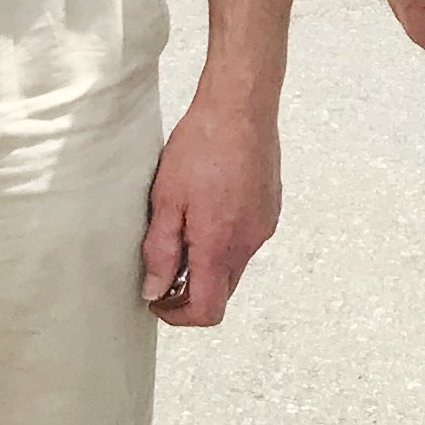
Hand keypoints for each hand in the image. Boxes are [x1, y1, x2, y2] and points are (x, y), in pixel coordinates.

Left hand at [143, 90, 281, 324]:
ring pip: (234, 264)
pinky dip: (225, 238)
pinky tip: (207, 206)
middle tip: (163, 266)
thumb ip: (160, 251)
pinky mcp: (270, 209)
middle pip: (222, 291)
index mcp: (220, 245)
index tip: (158, 301)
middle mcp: (248, 242)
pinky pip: (246, 239)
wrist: (241, 108)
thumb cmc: (202, 146)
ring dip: (208, 261)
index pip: (207, 310)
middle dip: (191, 290)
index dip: (178, 316)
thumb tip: (154, 290)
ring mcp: (263, 226)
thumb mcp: (166, 201)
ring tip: (184, 225)